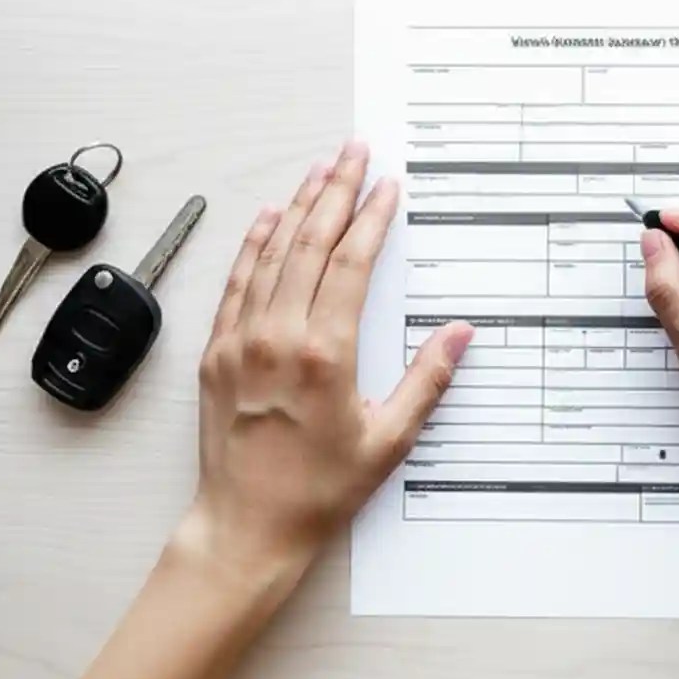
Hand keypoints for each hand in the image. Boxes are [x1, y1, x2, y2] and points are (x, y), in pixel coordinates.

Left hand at [178, 142, 473, 575]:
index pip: (351, 263)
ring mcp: (240, 341)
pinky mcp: (216, 353)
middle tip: (353, 153)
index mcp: (324, 353)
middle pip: (309, 244)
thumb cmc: (318, 490)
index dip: (371, 218)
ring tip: (318, 171)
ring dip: (295, 207)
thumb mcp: (389, 439)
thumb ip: (427, 379)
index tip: (386, 187)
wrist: (247, 526)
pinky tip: (265, 219)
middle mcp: (277, 336)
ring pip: (270, 254)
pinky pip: (235, 283)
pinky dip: (251, 246)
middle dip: (335, 191)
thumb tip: (461, 333)